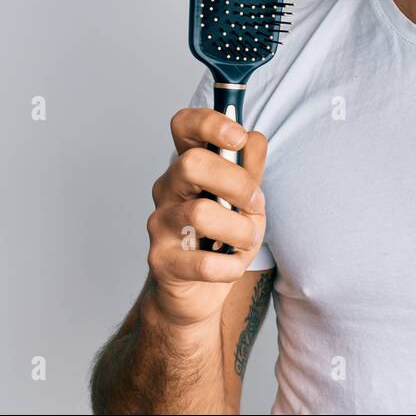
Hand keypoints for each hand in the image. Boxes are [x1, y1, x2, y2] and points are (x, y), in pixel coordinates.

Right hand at [144, 108, 268, 330]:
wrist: (198, 292)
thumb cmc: (223, 238)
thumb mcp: (245, 199)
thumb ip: (250, 169)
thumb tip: (254, 138)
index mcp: (189, 166)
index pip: (183, 125)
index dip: (209, 123)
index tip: (238, 136)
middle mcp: (168, 190)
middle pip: (192, 163)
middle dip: (236, 182)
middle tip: (254, 202)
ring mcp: (160, 225)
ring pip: (202, 214)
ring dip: (240, 230)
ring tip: (246, 240)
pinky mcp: (161, 261)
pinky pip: (205, 262)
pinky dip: (231, 267)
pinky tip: (230, 266)